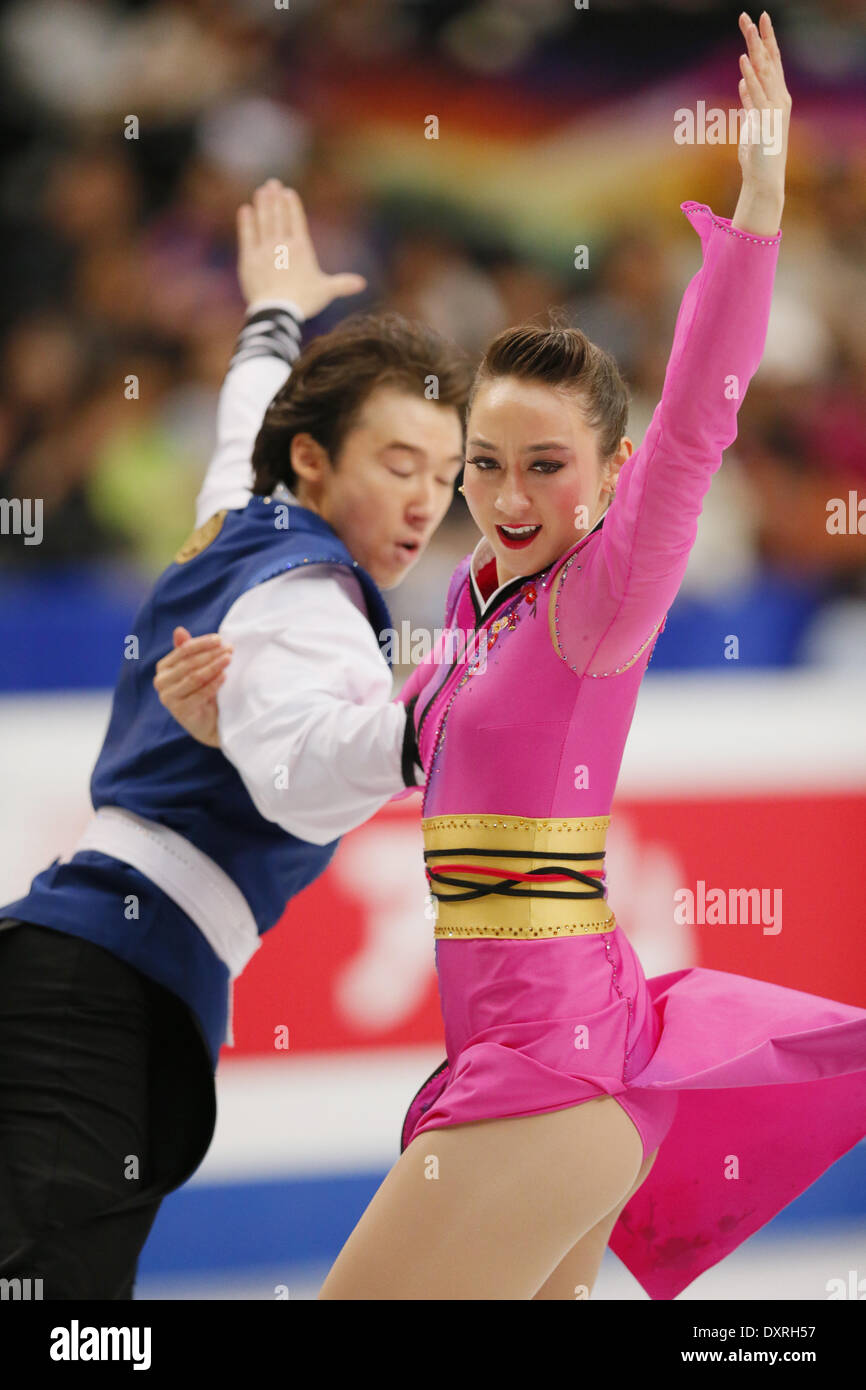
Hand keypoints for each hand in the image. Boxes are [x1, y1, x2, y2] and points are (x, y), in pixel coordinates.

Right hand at [153, 627, 233, 747]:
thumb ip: (188, 650)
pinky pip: (199, 694)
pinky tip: (225, 676)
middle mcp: (161, 682)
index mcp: (163, 667)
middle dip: (211, 654)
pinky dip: (213, 684)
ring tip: (229, 659)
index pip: (183, 650)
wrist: (207, 721)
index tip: (220, 639)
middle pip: (189, 663)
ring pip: (194, 677)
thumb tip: (179, 629)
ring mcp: (168, 698)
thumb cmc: (202, 690)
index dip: (202, 643)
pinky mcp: (180, 711)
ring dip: (214, 666)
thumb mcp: (196, 668)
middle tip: (229, 649)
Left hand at [237, 178, 366, 317]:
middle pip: (278, 215)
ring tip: (261, 191)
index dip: (292, 205)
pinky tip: (245, 210)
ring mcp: (264, 250)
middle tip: (272, 183)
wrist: (278, 310)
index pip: (296, 220)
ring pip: (263, 221)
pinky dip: (246, 222)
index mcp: (301, 248)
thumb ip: (342, 284)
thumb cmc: (304, 301)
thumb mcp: (326, 291)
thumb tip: (362, 284)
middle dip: (275, 198)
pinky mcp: (249, 259)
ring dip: (262, 204)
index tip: (287, 192)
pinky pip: (247, 235)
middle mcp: (282, 244)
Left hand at [735, 12, 790, 201]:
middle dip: (760, 37)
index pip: (773, 62)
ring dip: (755, 50)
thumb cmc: (758, 154)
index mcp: (778, 98)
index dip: (767, 40)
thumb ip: (750, 101)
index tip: (761, 20)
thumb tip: (743, 82)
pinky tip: (744, 62)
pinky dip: (750, 78)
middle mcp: (779, 99)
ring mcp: (773, 109)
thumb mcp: (753, 122)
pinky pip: (756, 96)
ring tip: (747, 29)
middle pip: (769, 61)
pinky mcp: (764, 122)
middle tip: (751, 16)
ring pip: (764, 73)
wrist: (765, 179)